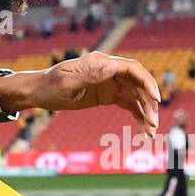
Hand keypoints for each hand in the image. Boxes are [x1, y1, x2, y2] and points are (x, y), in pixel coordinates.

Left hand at [0, 51, 160, 135]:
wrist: (39, 92)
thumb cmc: (50, 85)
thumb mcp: (68, 81)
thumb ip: (90, 75)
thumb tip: (112, 66)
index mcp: (102, 63)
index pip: (132, 69)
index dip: (147, 82)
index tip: (155, 99)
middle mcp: (110, 71)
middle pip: (138, 84)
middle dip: (149, 103)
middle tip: (154, 123)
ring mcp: (110, 83)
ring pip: (135, 96)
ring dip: (145, 112)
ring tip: (150, 132)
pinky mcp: (108, 95)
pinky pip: (127, 104)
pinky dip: (136, 115)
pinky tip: (141, 129)